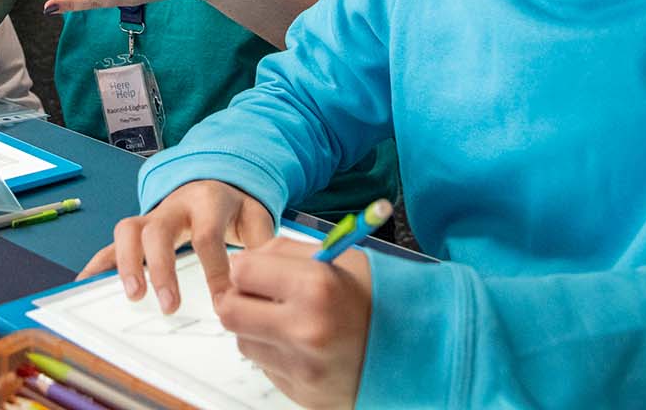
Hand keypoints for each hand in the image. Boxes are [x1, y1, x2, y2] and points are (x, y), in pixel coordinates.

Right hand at [77, 179, 273, 312]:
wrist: (213, 183)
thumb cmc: (235, 208)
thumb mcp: (256, 217)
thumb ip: (262, 244)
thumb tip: (262, 279)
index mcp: (208, 202)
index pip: (207, 236)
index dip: (214, 270)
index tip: (222, 303)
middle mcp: (174, 205)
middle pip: (159, 230)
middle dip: (162, 268)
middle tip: (170, 305)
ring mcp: (151, 216)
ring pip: (128, 230)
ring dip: (126, 263)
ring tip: (133, 296)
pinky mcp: (136, 230)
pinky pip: (110, 244)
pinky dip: (97, 265)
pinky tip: (85, 286)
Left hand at [218, 238, 370, 408]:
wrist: (415, 351)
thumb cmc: (378, 300)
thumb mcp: (339, 258)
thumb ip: (286, 252)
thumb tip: (242, 259)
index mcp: (316, 287)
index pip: (242, 271)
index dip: (246, 268)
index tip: (255, 270)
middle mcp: (306, 330)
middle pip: (230, 311)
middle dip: (238, 298)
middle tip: (257, 294)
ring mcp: (303, 367)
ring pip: (244, 341)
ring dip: (256, 328)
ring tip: (288, 321)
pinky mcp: (302, 392)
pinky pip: (266, 366)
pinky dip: (275, 353)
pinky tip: (301, 345)